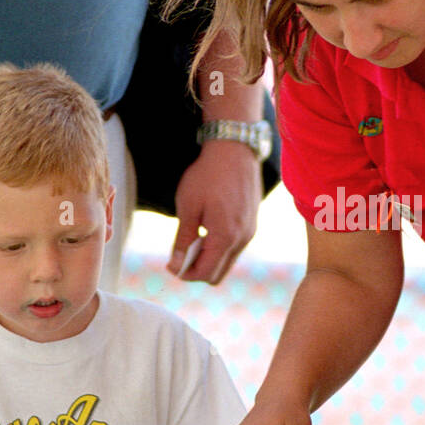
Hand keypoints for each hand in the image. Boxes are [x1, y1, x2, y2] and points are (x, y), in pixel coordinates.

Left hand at [168, 140, 260, 283]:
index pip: (204, 273)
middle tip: (180, 256)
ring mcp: (250, 232)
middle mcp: (242, 239)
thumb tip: (175, 265)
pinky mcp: (252, 224)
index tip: (171, 265)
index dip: (185, 274)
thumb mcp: (188, 206)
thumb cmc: (208, 175)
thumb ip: (183, 239)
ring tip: (194, 239)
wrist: (235, 149)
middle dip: (197, 270)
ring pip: (228, 261)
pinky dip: (220, 247)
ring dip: (209, 258)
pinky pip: (235, 248)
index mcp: (224, 237)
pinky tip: (208, 229)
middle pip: (218, 274)